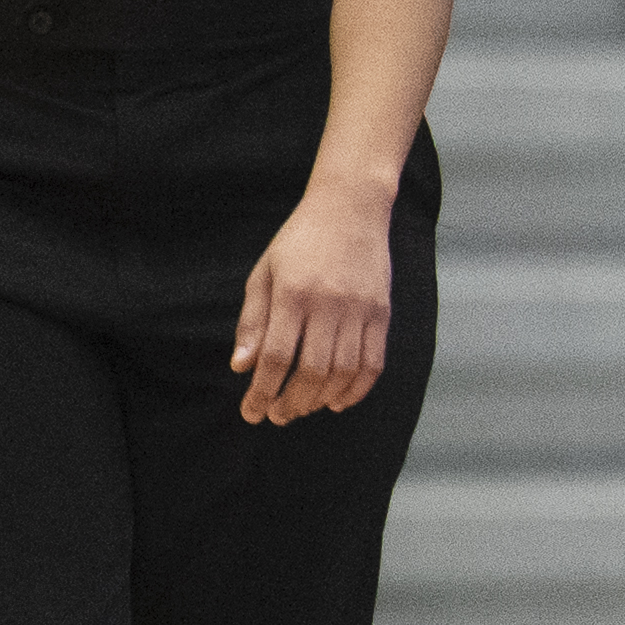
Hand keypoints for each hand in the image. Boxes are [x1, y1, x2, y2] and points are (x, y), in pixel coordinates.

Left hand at [232, 178, 393, 423]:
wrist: (351, 208)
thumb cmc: (299, 241)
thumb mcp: (264, 274)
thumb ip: (253, 321)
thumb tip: (242, 366)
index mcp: (294, 293)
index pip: (277, 357)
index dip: (262, 392)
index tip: (251, 412)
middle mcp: (330, 303)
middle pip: (312, 371)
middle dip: (291, 403)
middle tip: (277, 416)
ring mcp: (361, 309)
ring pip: (344, 372)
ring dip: (321, 399)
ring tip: (303, 408)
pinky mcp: (382, 312)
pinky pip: (373, 362)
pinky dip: (357, 389)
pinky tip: (338, 400)